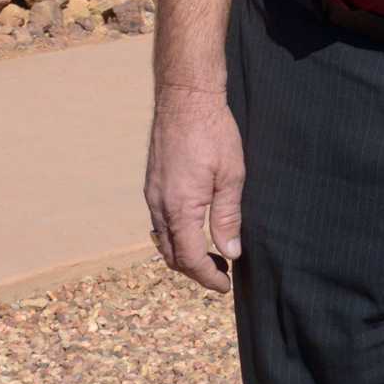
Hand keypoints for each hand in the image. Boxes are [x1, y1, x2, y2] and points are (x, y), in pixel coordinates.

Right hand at [146, 83, 245, 291]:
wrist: (185, 98)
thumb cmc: (213, 132)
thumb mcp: (231, 176)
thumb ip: (228, 217)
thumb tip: (231, 252)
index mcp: (180, 208)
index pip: (189, 259)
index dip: (207, 277)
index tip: (226, 285)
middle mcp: (159, 205)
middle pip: (171, 255)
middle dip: (195, 270)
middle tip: (222, 273)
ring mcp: (151, 194)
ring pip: (162, 239)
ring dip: (183, 253)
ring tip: (210, 253)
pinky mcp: (152, 183)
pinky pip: (158, 221)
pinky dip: (174, 235)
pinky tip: (193, 227)